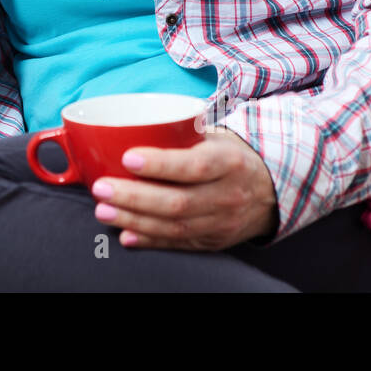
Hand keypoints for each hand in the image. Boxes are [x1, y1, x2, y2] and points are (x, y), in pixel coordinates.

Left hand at [90, 128, 279, 251]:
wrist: (269, 190)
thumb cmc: (227, 155)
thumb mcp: (214, 136)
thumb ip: (179, 133)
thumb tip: (125, 126)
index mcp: (228, 163)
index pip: (194, 166)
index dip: (160, 164)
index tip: (127, 157)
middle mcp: (227, 196)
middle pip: (178, 202)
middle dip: (134, 197)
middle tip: (101, 189)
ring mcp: (221, 223)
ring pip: (174, 227)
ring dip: (134, 220)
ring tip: (104, 211)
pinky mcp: (213, 242)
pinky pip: (178, 244)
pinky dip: (149, 241)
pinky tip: (125, 235)